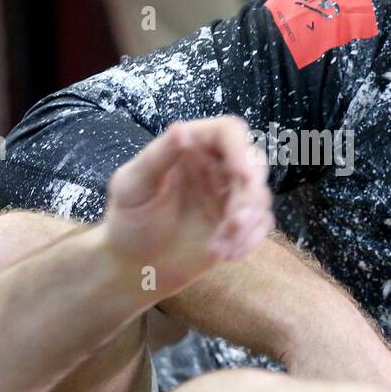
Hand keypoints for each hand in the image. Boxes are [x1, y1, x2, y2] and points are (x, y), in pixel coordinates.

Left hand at [99, 117, 273, 297]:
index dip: (241, 151)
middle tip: (235, 222)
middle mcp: (217, 164)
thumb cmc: (130, 217)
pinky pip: (261, 225)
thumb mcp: (133, 186)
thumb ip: (157, 158)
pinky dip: (249, 241)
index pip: (229, 132)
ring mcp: (231, 194)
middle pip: (254, 163)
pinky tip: (225, 255)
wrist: (137, 262)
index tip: (244, 178)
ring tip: (219, 250)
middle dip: (249, 195)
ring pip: (259, 198)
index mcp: (193, 145)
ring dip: (246, 225)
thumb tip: (181, 130)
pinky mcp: (239, 221)